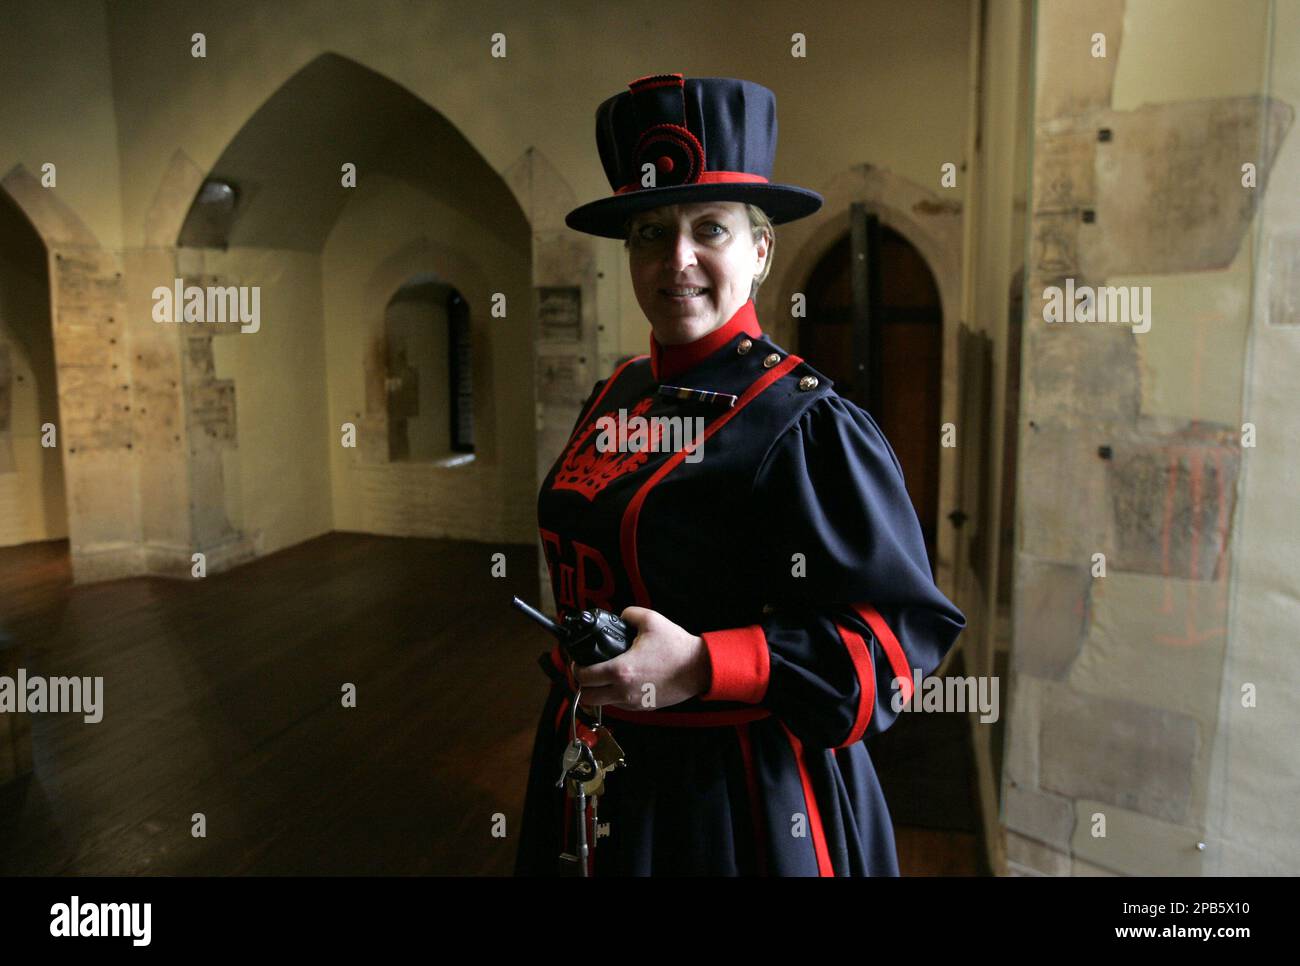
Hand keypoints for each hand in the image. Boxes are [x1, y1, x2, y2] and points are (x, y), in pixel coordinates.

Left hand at [573, 606, 708, 710]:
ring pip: (602, 705)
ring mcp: (633, 702)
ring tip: (604, 678)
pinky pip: (620, 706)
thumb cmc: (676, 646)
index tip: (580, 661)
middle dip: (583, 685)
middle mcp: (623, 691)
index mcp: (621, 670)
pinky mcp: (643, 708)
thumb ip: (629, 614)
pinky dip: (615, 697)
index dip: (577, 668)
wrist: (699, 668)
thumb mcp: (651, 620)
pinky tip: (622, 682)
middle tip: (588, 672)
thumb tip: (619, 617)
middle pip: (587, 697)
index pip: (584, 677)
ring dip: (598, 693)